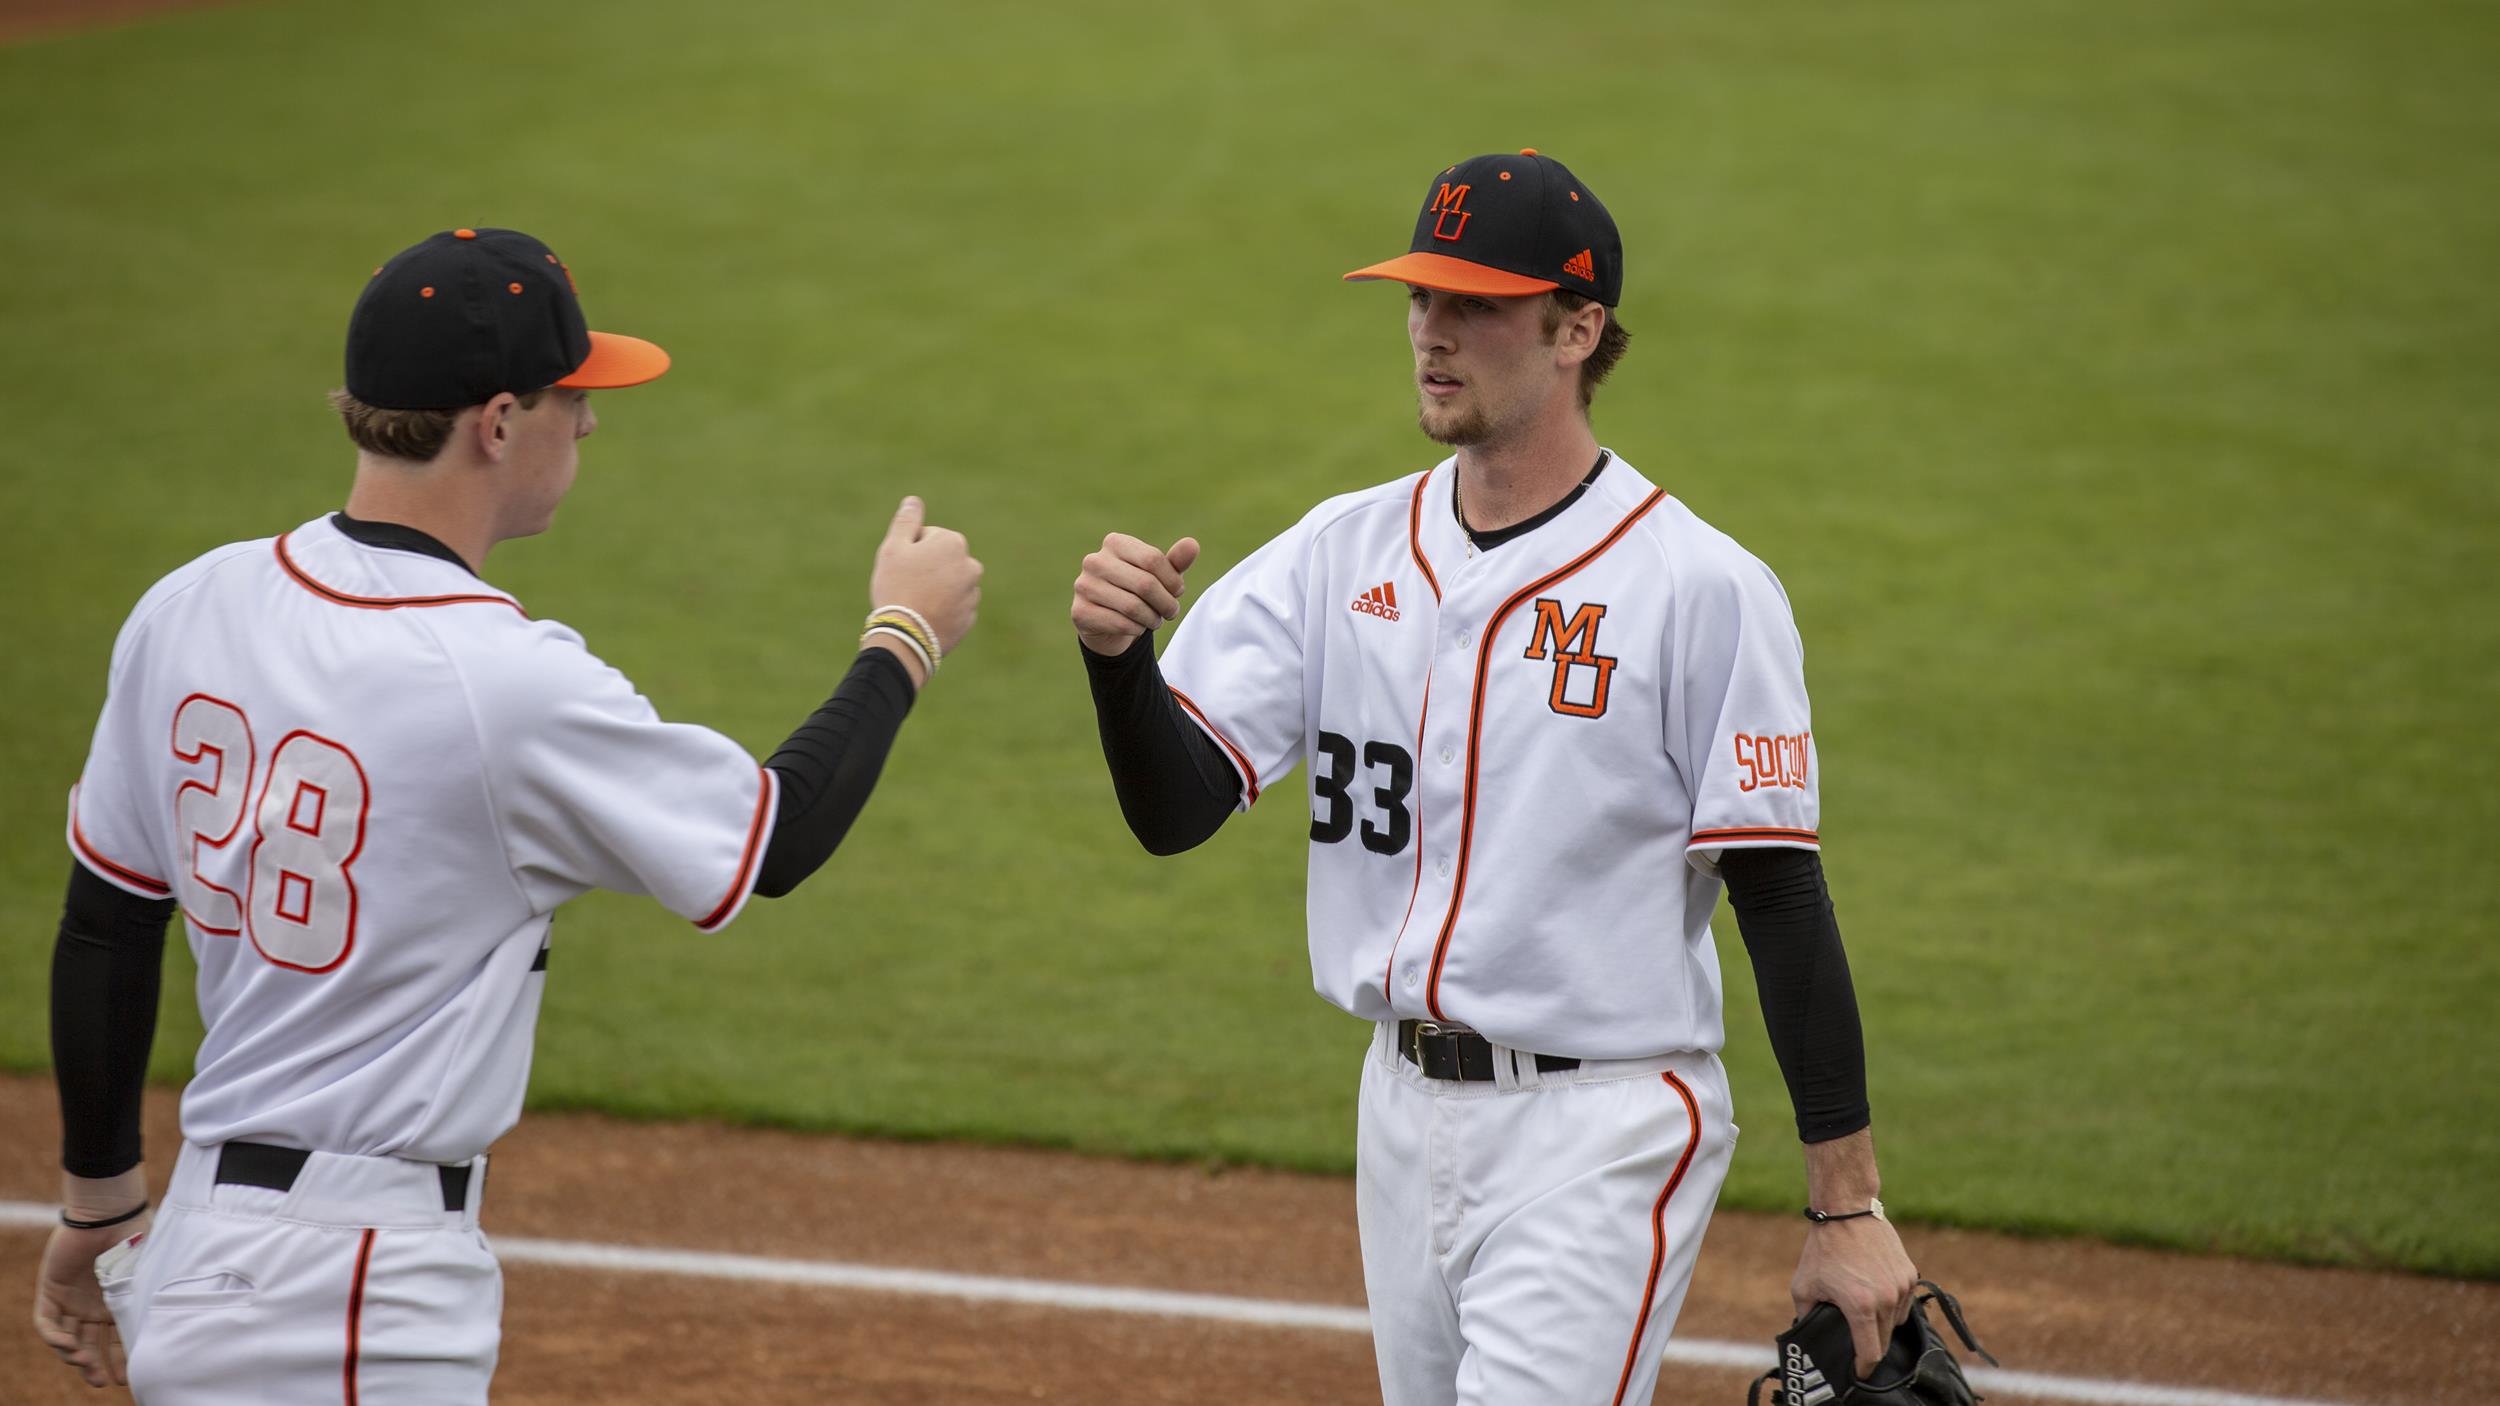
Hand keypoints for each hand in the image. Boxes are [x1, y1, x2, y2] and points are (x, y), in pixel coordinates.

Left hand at [33, 1170, 148, 1389]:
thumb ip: (151, 1303)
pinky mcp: (51, 1291)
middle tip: (101, 1381)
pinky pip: (47, 1323)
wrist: (110, 1214)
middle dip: (95, 1366)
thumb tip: (170, 1335)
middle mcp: (94, 1305)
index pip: (117, 1339)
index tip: (123, 1380)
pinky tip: (69, 1346)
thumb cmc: (137, 1239)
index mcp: (120, 1302)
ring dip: (75, 1355)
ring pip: (67, 1339)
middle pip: (90, 1345)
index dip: (120, 1360)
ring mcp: (71, 1300)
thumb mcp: (149, 1276)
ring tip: (85, 1362)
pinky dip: (55, 1338)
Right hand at [869, 496, 981, 658]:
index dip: (909, 551)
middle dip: (925, 568)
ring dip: (934, 589)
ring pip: (947, 584)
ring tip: (916, 603)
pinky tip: (925, 617)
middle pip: (940, 560)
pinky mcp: (969, 617)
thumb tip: (913, 500)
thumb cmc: (897, 587)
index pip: (927, 538)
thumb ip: (906, 521)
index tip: (901, 567)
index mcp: (953, 543)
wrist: (908, 636)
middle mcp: (970, 566)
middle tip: (906, 585)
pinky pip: (952, 607)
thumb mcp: (893, 548)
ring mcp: (972, 593)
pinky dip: (941, 610)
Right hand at [1071, 533, 1199, 655]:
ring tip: (1155, 620)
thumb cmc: (1137, 591)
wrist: (1107, 621)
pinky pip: (1120, 623)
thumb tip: (1193, 544)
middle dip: (1166, 603)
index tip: (1178, 592)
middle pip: (1145, 584)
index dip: (1173, 580)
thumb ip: (1176, 560)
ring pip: (1133, 606)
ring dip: (1152, 618)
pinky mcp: (1080, 611)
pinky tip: (1137, 627)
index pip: (1153, 559)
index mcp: (1115, 543)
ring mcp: (1084, 586)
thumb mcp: (1160, 575)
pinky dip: (1136, 629)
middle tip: (1171, 612)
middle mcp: (1094, 561)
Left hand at [1793, 1215, 1917, 1376]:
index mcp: (1860, 1306)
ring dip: (1883, 1326)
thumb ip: (1805, 1315)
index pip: (1870, 1353)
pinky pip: (1905, 1304)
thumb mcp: (1803, 1286)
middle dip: (1871, 1348)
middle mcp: (1886, 1300)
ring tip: (1864, 1316)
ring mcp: (1901, 1287)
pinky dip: (1893, 1308)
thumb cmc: (1822, 1249)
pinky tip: (1877, 1299)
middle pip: (1884, 1341)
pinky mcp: (1910, 1275)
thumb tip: (1807, 1334)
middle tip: (1858, 1348)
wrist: (1847, 1212)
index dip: (1863, 1368)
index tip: (1857, 1372)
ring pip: (1896, 1323)